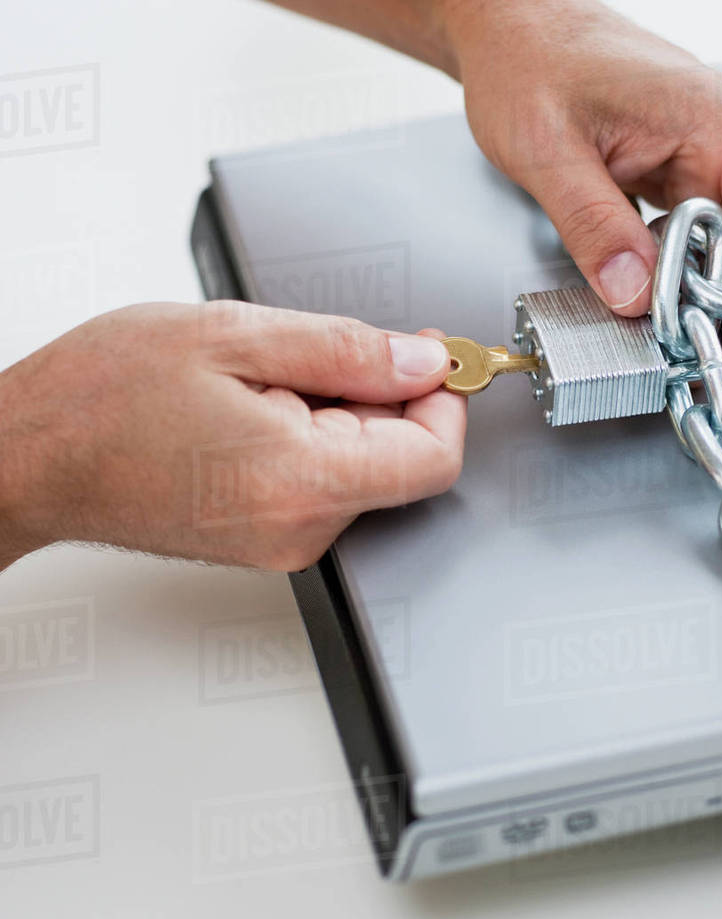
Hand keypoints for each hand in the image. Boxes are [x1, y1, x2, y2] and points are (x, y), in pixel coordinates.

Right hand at [0, 302, 464, 570]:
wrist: (28, 458)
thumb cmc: (102, 396)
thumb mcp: (233, 335)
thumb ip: (347, 350)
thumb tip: (423, 360)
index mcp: (303, 481)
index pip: (435, 460)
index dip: (444, 400)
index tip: (427, 356)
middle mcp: (302, 530)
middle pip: (403, 462)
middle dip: (385, 395)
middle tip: (316, 353)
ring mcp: (285, 544)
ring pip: (365, 468)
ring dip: (343, 413)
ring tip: (265, 383)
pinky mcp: (269, 541)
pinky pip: (328, 482)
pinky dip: (316, 437)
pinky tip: (258, 410)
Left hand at [443, 0, 721, 369]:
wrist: (516, 26)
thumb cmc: (533, 61)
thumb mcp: (548, 152)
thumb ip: (594, 227)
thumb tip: (635, 296)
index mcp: (714, 124)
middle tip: (713, 352)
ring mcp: (713, 154)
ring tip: (685, 331)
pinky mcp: (689, 170)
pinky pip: (714, 233)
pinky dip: (699, 274)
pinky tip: (669, 296)